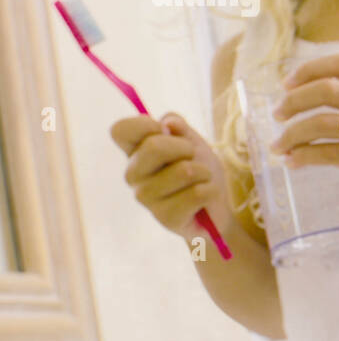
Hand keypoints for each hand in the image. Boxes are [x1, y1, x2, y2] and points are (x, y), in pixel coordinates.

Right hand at [111, 112, 235, 240]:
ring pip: (184, 171)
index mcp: (134, 152)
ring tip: (200, 180)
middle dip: (186, 148)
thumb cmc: (199, 169)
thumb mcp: (192, 140)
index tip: (165, 130)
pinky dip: (210, 190)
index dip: (145, 125)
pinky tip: (203, 199)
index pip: (120, 130)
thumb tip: (169, 123)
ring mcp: (146, 198)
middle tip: (192, 157)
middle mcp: (133, 175)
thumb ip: (179, 127)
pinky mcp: (165, 217)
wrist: (217, 205)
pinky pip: (197, 193)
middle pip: (154, 147)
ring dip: (203, 172)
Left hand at [268, 52, 338, 202]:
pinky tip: (293, 161)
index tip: (287, 84)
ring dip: (291, 135)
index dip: (308, 69)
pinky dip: (303, 157)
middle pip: (326, 90)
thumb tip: (299, 99)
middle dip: (293, 102)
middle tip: (277, 115)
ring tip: (278, 146)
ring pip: (321, 124)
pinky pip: (328, 154)